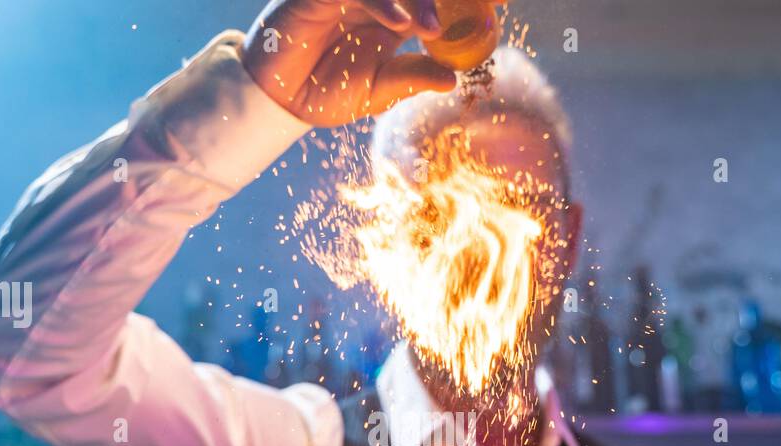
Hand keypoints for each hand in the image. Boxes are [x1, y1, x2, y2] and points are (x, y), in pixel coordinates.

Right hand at [242, 0, 455, 126]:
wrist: (279, 100)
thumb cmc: (325, 92)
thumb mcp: (378, 91)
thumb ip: (412, 79)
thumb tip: (453, 78)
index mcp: (395, 19)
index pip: (437, 2)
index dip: (468, 0)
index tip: (502, 3)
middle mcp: (377, 0)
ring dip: (419, 1)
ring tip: (435, 29)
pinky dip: (382, 4)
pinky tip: (400, 25)